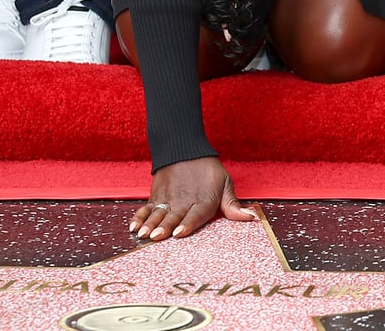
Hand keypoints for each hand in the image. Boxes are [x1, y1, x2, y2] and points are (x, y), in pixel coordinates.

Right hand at [130, 156, 258, 241]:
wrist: (185, 148)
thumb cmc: (208, 170)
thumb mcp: (225, 184)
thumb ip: (232, 205)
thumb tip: (251, 218)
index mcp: (203, 200)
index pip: (195, 214)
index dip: (187, 224)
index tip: (178, 233)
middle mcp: (184, 201)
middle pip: (173, 216)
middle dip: (164, 227)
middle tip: (156, 236)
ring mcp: (168, 198)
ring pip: (157, 213)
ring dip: (149, 225)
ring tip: (143, 234)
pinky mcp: (156, 196)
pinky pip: (146, 208)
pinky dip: (139, 217)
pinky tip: (133, 226)